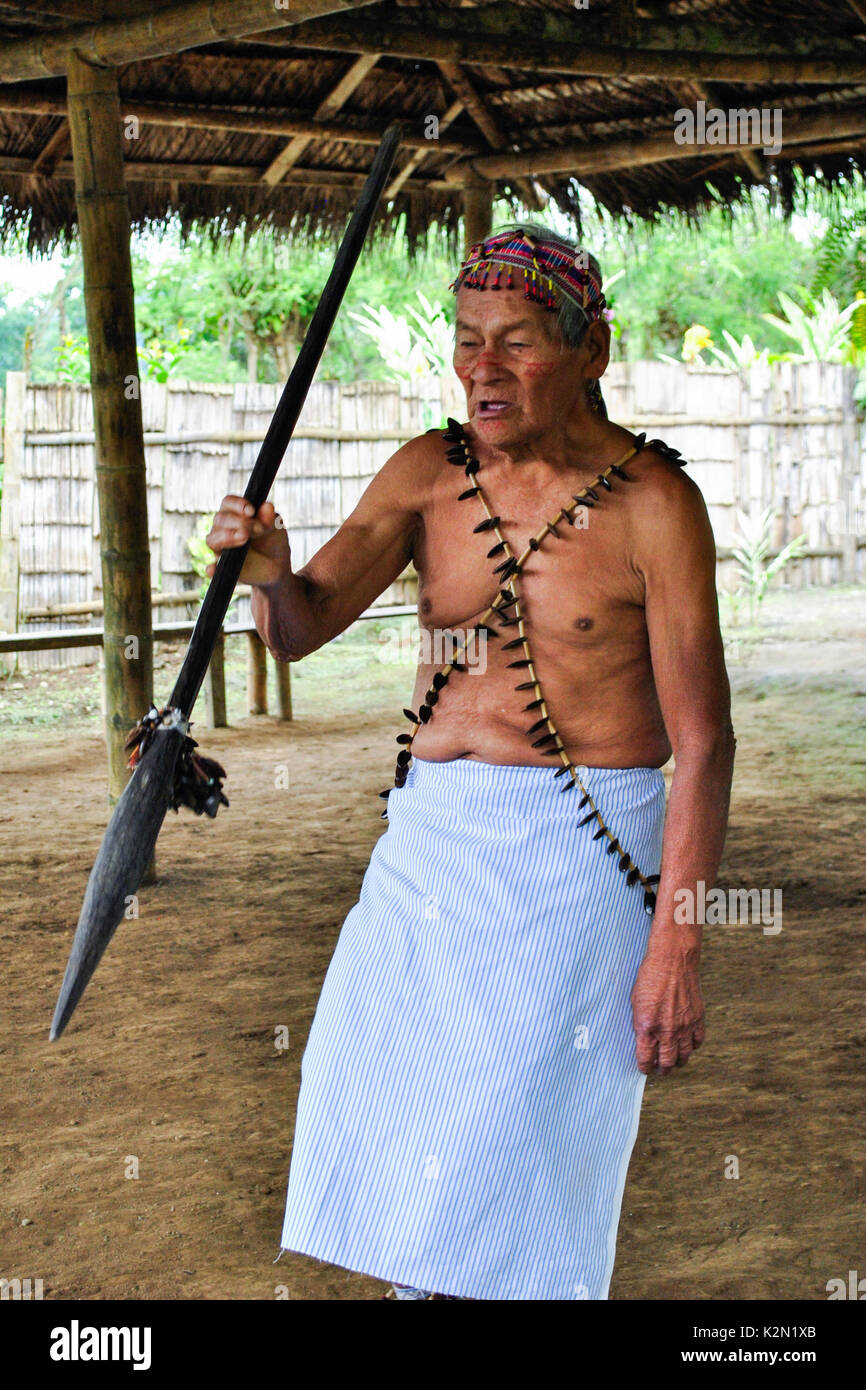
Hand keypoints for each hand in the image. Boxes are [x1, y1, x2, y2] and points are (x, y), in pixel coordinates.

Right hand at [205, 498, 289, 587]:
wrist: (277, 565)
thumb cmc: (272, 541)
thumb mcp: (275, 528)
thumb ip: (270, 518)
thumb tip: (267, 506)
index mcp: (234, 513)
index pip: (228, 503)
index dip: (237, 504)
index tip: (251, 511)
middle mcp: (222, 528)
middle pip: (219, 519)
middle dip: (238, 522)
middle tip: (258, 529)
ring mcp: (220, 548)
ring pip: (213, 539)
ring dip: (227, 537)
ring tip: (244, 537)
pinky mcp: (222, 567)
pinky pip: (212, 568)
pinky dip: (212, 568)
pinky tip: (213, 569)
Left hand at [631, 944, 704, 1075]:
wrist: (673, 960)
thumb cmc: (650, 976)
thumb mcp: (635, 1001)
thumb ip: (640, 1023)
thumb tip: (643, 1038)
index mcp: (647, 1026)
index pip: (646, 1058)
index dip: (644, 1067)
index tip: (644, 1068)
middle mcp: (667, 1030)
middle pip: (667, 1062)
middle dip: (662, 1070)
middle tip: (660, 1070)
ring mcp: (684, 1026)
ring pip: (684, 1056)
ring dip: (678, 1062)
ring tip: (674, 1062)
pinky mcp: (698, 1018)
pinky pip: (697, 1041)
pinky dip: (692, 1046)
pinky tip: (687, 1044)